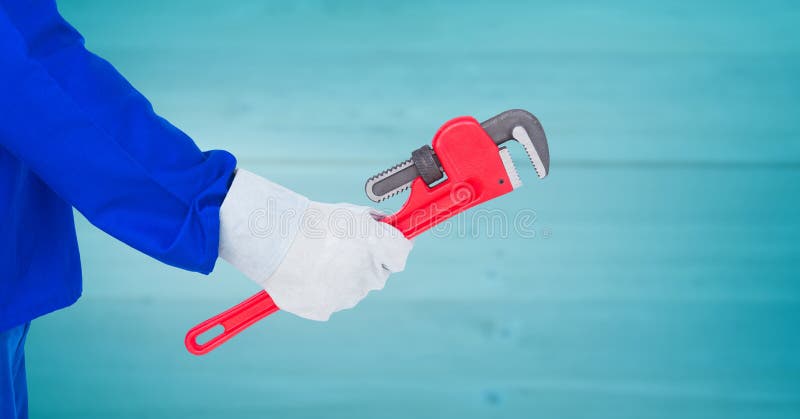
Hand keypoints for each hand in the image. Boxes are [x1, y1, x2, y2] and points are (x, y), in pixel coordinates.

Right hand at [218, 169, 412, 320]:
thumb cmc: (312, 222)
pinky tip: (308, 275)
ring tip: (318, 259)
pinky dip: (323, 292)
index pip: (401, 253)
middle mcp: (368, 275)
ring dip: (343, 278)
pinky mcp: (326, 310)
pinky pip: (332, 302)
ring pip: (354, 290)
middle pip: (379, 275)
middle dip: (367, 264)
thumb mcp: (351, 212)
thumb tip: (389, 226)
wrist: (275, 239)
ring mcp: (347, 296)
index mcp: (377, 246)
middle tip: (342, 249)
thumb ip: (376, 223)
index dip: (392, 248)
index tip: (385, 244)